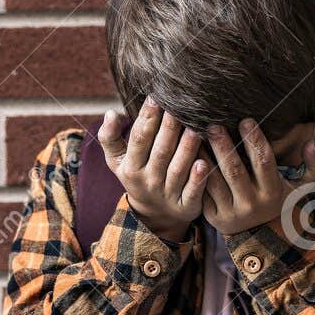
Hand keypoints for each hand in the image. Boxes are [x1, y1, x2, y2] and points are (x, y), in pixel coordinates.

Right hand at [98, 98, 210, 241]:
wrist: (154, 216)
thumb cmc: (137, 176)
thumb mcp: (117, 161)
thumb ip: (109, 137)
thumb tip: (110, 113)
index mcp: (131, 167)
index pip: (139, 139)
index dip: (147, 118)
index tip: (156, 98)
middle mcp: (149, 181)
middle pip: (161, 151)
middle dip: (170, 128)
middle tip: (180, 106)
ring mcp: (168, 195)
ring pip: (178, 169)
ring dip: (186, 149)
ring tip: (195, 128)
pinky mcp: (186, 206)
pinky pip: (192, 191)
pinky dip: (198, 179)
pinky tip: (204, 163)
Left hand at [203, 120, 314, 236]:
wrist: (260, 235)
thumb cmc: (279, 200)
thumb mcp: (301, 187)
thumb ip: (314, 164)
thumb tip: (312, 143)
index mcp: (272, 192)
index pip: (263, 162)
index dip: (254, 140)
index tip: (245, 120)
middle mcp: (251, 204)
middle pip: (234, 170)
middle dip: (223, 145)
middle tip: (213, 124)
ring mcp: (230, 212)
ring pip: (213, 180)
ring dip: (204, 156)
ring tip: (195, 135)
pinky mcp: (212, 217)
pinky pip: (202, 191)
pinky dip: (195, 172)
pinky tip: (190, 154)